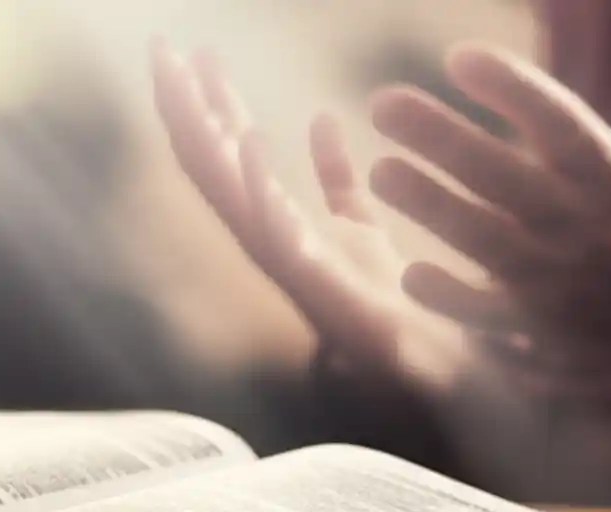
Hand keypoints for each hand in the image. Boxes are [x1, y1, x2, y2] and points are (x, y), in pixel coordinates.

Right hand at [150, 40, 462, 390]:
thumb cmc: (402, 302)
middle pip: (211, 169)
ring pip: (226, 195)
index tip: (184, 47)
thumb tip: (318, 118)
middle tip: (159, 45)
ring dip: (200, 135)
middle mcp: (274, 245)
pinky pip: (277, 235)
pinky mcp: (322, 294)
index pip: (226, 155)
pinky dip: (256, 186)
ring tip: (182, 76)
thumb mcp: (363, 222)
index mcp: (278, 225)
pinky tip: (244, 137)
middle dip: (181, 109)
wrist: (451, 367)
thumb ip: (336, 176)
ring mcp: (291, 269)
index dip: (203, 102)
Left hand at [369, 26, 610, 402]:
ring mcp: (563, 283)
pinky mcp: (543, 333)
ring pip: (488, 241)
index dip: (511, 88)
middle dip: (443, 138)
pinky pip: (490, 316)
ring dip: (433, 207)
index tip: (458, 59)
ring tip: (379, 173)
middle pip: (506, 175)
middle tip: (382, 103)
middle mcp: (589, 226)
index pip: (560, 122)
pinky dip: (453, 299)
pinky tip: (410, 275)